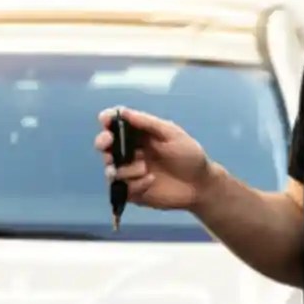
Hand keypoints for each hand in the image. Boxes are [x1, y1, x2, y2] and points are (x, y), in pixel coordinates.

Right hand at [93, 106, 215, 210]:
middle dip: (103, 143)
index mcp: (139, 135)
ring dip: (125, 168)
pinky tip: (151, 181)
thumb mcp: (172, 134)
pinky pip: (122, 188)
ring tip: (144, 168)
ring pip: (111, 169)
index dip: (107, 120)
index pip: (116, 124)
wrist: (201, 185)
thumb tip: (124, 112)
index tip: (105, 119)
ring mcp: (131, 173)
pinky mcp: (133, 192)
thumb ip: (149, 123)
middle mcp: (131, 152)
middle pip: (106, 146)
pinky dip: (135, 184)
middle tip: (108, 144)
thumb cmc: (189, 155)